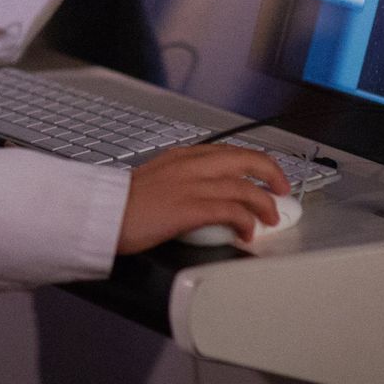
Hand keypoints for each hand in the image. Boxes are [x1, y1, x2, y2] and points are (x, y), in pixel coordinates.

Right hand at [116, 144, 291, 253]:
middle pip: (245, 159)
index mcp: (180, 156)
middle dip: (271, 174)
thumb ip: (179, 182)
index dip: (254, 163)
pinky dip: (246, 221)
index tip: (265, 175)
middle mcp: (189, 164)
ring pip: (244, 186)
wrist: (101, 214)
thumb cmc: (122, 205)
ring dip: (264, 204)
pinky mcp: (190, 208)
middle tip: (282, 191)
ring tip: (270, 218)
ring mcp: (191, 185)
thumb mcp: (154, 181)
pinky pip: (232, 211)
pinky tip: (247, 232)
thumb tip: (201, 199)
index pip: (228, 151)